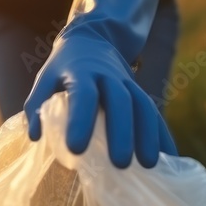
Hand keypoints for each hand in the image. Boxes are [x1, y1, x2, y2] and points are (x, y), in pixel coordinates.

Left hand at [24, 30, 176, 168]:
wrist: (91, 41)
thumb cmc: (63, 69)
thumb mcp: (45, 80)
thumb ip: (37, 106)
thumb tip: (35, 136)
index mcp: (80, 73)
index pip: (83, 95)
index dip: (81, 120)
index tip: (76, 148)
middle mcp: (108, 76)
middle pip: (120, 101)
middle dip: (121, 132)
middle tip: (121, 163)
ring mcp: (128, 83)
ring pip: (143, 106)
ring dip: (148, 135)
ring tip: (149, 165)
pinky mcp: (140, 92)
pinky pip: (155, 113)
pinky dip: (163, 135)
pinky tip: (170, 158)